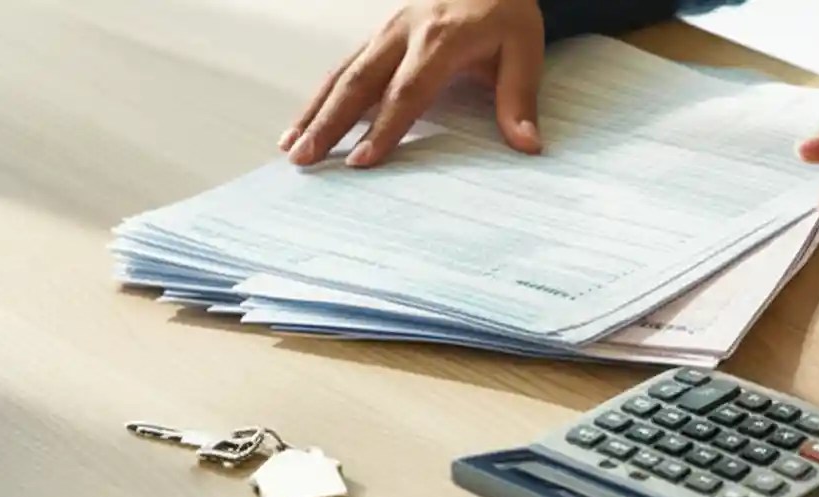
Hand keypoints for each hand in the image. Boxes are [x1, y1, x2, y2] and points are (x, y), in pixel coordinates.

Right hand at [280, 0, 543, 167]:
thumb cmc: (505, 12)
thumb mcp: (525, 49)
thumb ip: (519, 99)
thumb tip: (527, 145)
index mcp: (441, 38)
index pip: (407, 90)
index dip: (385, 126)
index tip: (363, 160)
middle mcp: (404, 33)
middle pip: (360, 82)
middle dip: (329, 123)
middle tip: (306, 159)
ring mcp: (385, 32)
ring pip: (342, 73)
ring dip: (314, 111)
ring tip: (290, 147)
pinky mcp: (378, 37)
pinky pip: (343, 67)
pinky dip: (320, 97)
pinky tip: (303, 122)